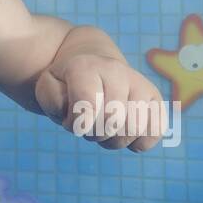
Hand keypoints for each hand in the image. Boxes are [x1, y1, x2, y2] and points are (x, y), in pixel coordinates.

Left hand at [35, 53, 166, 151]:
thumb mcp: (47, 86)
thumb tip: (82, 115)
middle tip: (88, 124)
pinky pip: (154, 132)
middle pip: (111, 123)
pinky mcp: (155, 98)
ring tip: (104, 127)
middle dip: (95, 134)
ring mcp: (139, 83)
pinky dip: (137, 141)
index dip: (78, 124)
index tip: (74, 123)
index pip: (88, 106)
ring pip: (134, 130)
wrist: (91, 61)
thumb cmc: (67, 82)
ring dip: (114, 140)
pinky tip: (123, 131)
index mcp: (87, 67)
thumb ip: (52, 99)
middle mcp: (117, 71)